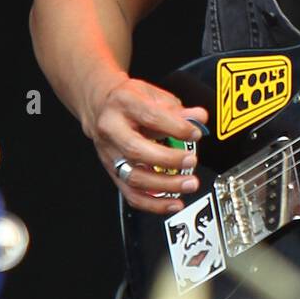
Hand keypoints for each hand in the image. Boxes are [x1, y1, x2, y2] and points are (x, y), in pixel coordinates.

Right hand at [86, 74, 208, 215]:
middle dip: (168, 159)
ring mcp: (110, 154)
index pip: (150, 117)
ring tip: (188, 184)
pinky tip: (172, 203)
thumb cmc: (128, 100)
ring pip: (134, 177)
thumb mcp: (153, 94)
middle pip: (136, 150)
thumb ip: (177, 108)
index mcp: (123, 104)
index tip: (195, 133)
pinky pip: (131, 195)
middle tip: (191, 160)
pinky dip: (153, 204)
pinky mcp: (113, 173)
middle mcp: (112, 130)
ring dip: (164, 185)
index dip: (175, 127)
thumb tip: (199, 118)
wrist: (100, 107)